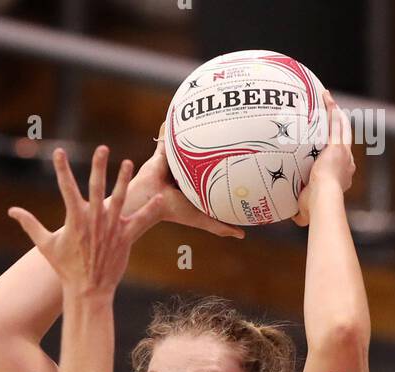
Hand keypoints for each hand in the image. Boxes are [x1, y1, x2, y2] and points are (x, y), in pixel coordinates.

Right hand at [7, 145, 163, 295]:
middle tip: (102, 148)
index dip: (61, 169)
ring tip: (128, 163)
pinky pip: (140, 220)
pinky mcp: (125, 237)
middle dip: (99, 167)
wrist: (88, 291)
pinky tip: (161, 197)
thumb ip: (30, 224)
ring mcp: (111, 228)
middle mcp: (94, 220)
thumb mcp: (46, 246)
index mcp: (75, 219)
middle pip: (97, 188)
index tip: (58, 151)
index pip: (65, 188)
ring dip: (125, 179)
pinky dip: (151, 210)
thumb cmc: (66, 268)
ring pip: (120, 198)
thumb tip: (11, 211)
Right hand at [125, 123, 245, 239]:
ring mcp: (173, 161)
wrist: (151, 199)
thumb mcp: (202, 218)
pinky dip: (170, 125)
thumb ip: (219, 226)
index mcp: (194, 185)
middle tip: (233, 131)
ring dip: (193, 132)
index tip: (243, 156)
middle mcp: (185, 172)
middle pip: (202, 156)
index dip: (225, 165)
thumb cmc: (175, 211)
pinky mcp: (162, 151)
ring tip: (209, 113)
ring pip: (186, 145)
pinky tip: (179, 111)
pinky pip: (166, 135)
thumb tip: (243, 236)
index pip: (212, 173)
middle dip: (215, 144)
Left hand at [293, 90, 355, 226]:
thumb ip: (300, 213)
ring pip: (341, 128)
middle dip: (340, 129)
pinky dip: (331, 109)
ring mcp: (344, 152)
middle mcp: (347, 162)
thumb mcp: (306, 211)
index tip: (332, 150)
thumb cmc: (316, 208)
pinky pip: (335, 121)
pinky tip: (326, 96)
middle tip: (334, 119)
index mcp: (343, 176)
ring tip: (329, 100)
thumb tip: (293, 220)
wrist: (324, 198)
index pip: (342, 162)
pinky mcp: (338, 144)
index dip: (339, 155)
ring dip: (336, 114)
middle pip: (344, 140)